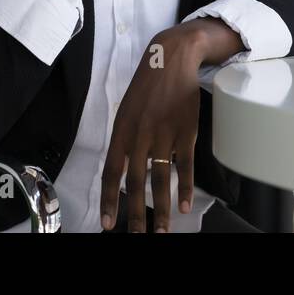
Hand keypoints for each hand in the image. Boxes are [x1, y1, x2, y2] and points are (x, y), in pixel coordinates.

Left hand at [99, 19, 240, 231]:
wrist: (170, 58)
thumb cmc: (146, 86)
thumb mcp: (126, 109)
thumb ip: (124, 139)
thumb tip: (122, 170)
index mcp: (121, 130)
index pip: (111, 172)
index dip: (109, 199)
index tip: (108, 223)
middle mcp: (140, 135)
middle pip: (136, 182)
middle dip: (135, 214)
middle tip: (136, 236)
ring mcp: (163, 134)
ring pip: (160, 179)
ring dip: (161, 209)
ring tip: (162, 231)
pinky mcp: (185, 132)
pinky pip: (184, 165)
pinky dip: (184, 187)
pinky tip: (184, 205)